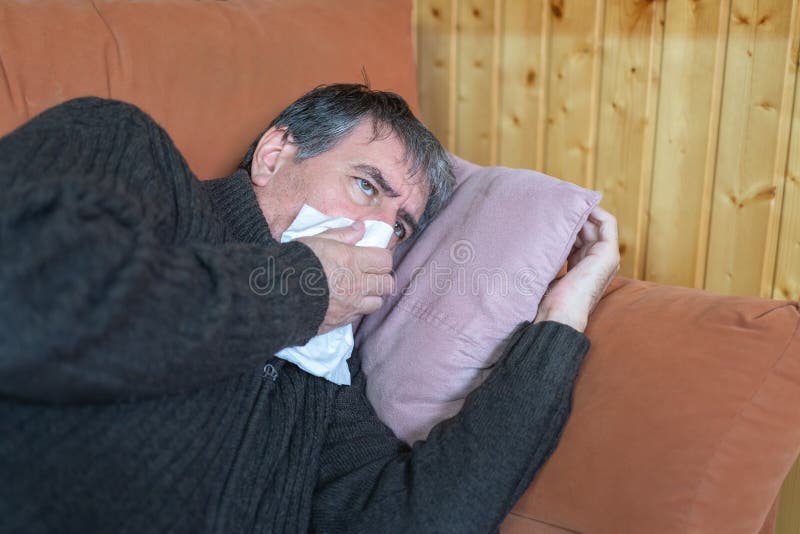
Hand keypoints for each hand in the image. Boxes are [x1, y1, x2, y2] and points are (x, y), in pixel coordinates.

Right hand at [297, 221, 394, 334]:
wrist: (279, 295)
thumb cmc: (296, 262)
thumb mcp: (317, 240)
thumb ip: (342, 235)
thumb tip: (361, 228)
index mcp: (352, 261)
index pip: (385, 261)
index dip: (382, 258)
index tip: (373, 257)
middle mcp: (357, 284)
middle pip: (387, 284)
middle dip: (381, 278)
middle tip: (370, 273)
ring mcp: (350, 305)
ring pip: (377, 303)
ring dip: (372, 296)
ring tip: (360, 290)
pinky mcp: (340, 321)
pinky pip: (359, 316)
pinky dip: (356, 309)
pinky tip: (345, 302)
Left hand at [533, 206, 619, 332]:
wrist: (557, 315)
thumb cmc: (545, 300)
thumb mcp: (545, 271)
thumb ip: (546, 256)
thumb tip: (530, 239)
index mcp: (582, 266)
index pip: (578, 236)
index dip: (565, 222)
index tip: (547, 211)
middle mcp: (596, 260)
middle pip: (587, 227)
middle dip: (572, 213)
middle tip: (553, 201)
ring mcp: (606, 257)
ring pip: (597, 222)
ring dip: (581, 209)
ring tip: (561, 200)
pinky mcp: (609, 253)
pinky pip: (608, 222)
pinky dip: (595, 210)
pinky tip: (575, 205)